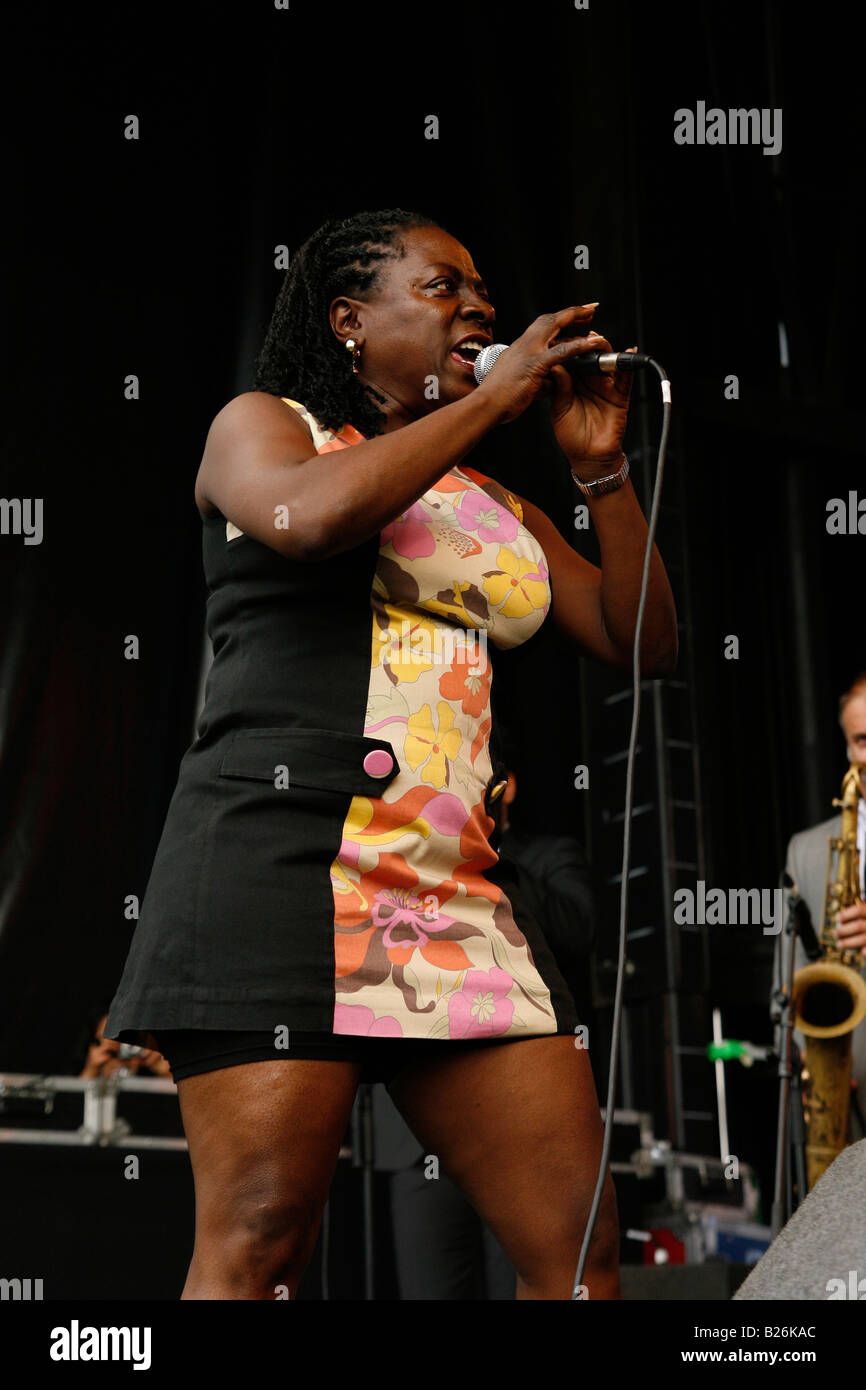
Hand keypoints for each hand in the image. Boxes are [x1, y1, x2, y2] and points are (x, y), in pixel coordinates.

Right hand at [473, 304, 602, 424]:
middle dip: (570, 311)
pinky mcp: (535, 364)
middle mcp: (524, 345)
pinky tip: (593, 342)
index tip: (571, 316)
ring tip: (593, 313)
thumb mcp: (517, 382)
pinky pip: (562, 351)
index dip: (557, 319)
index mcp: (519, 348)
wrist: (485, 405)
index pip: (540, 327)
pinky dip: (580, 345)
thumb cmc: (498, 399)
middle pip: (550, 319)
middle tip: (589, 309)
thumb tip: (547, 382)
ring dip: (576, 317)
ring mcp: (529, 352)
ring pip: (555, 325)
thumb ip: (534, 378)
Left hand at [546, 321, 636, 473]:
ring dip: (604, 349)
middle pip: (589, 355)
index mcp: (572, 382)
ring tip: (598, 340)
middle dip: (586, 343)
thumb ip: (560, 387)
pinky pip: (625, 378)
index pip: (570, 359)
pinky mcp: (619, 395)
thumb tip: (556, 364)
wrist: (586, 457)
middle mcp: (589, 381)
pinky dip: (628, 365)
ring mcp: (605, 386)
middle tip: (580, 335)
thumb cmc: (571, 435)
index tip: (560, 337)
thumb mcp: (559, 409)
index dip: (566, 347)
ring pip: (607, 362)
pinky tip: (628, 353)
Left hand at [835, 901, 865, 952]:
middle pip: (858, 926)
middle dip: (843, 931)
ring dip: (847, 943)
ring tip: (839, 945)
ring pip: (862, 939)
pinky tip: (860, 952)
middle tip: (835, 934)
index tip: (837, 918)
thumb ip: (864, 907)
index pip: (859, 910)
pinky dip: (864, 951)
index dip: (846, 914)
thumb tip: (850, 907)